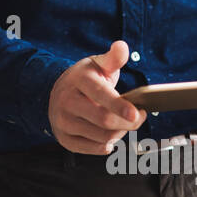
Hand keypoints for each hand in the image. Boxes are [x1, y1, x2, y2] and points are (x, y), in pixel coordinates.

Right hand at [48, 40, 145, 154]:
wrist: (58, 92)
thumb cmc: (85, 79)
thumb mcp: (99, 64)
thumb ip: (114, 58)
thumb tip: (122, 46)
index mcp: (79, 80)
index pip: (101, 95)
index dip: (120, 106)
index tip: (137, 113)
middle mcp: (67, 101)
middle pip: (104, 120)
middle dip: (128, 123)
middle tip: (138, 117)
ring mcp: (63, 121)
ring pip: (101, 137)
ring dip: (119, 133)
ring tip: (123, 124)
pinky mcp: (64, 138)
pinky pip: (91, 149)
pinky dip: (106, 145)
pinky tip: (110, 135)